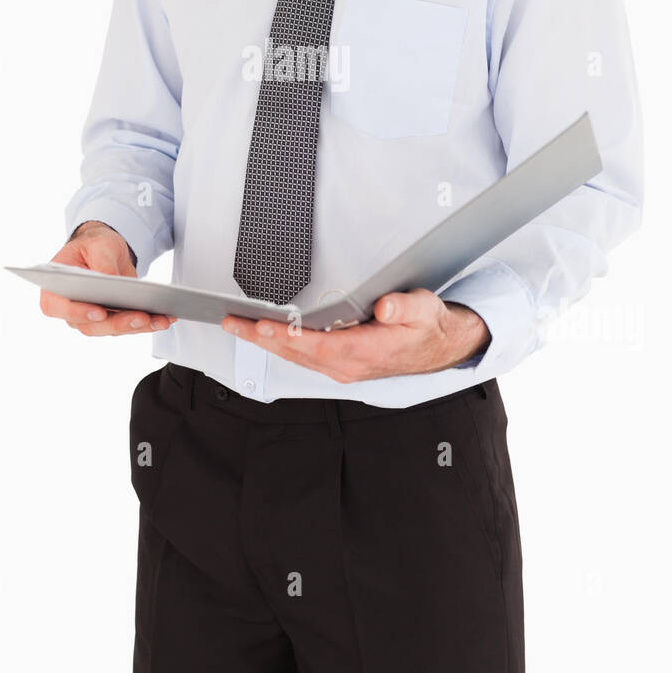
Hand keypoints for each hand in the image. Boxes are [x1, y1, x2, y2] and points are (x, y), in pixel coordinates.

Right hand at [39, 221, 177, 336]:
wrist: (105, 250)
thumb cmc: (93, 245)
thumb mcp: (97, 245)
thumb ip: (101, 263)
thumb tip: (111, 282)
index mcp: (55, 289)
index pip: (59, 307)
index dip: (78, 312)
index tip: (99, 312)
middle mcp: (70, 309)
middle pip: (90, 325)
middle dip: (118, 323)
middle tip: (140, 317)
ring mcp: (90, 318)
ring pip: (112, 329)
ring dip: (137, 327)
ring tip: (159, 319)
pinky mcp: (110, 320)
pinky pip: (126, 326)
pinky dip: (146, 324)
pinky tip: (163, 318)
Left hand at [220, 289, 489, 382]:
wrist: (439, 346)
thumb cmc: (427, 326)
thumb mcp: (421, 308)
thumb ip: (402, 306)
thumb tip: (382, 306)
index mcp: (364, 352)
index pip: (317, 344)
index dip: (288, 335)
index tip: (262, 325)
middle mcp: (348, 365)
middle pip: (296, 352)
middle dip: (261, 338)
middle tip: (232, 323)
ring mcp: (343, 367)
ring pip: (296, 356)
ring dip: (265, 343)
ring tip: (238, 327)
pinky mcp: (341, 364)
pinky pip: (304, 357)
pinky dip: (281, 346)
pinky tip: (266, 336)